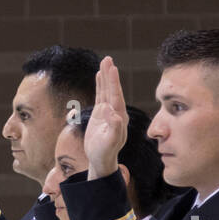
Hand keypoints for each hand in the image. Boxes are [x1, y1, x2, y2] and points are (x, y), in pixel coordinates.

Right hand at [85, 56, 128, 178]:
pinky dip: (100, 85)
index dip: (114, 83)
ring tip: (104, 62)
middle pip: (112, 90)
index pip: (116, 96)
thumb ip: (115, 129)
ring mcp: (108, 111)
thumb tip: (114, 114)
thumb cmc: (105, 153)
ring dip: (106, 77)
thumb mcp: (110, 143)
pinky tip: (99, 76)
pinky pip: (101, 96)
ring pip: (107, 90)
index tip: (112, 69)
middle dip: (110, 75)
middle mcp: (116, 111)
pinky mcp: (101, 113)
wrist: (101, 160)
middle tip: (107, 59)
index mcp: (120, 117)